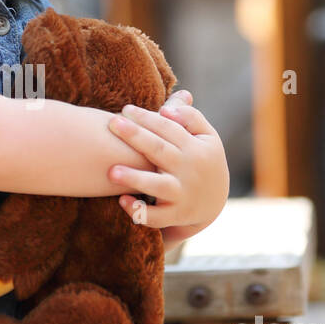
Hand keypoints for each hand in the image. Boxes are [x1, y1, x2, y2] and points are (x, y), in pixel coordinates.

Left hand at [106, 91, 228, 233]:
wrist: (213, 202)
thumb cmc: (202, 160)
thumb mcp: (206, 137)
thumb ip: (190, 117)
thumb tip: (167, 107)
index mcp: (196, 147)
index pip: (169, 128)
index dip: (147, 118)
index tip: (125, 109)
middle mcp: (189, 169)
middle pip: (160, 150)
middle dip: (136, 136)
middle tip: (112, 123)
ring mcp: (181, 193)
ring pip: (157, 186)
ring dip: (135, 178)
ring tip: (111, 171)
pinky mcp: (175, 215)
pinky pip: (156, 216)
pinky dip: (139, 210)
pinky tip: (121, 200)